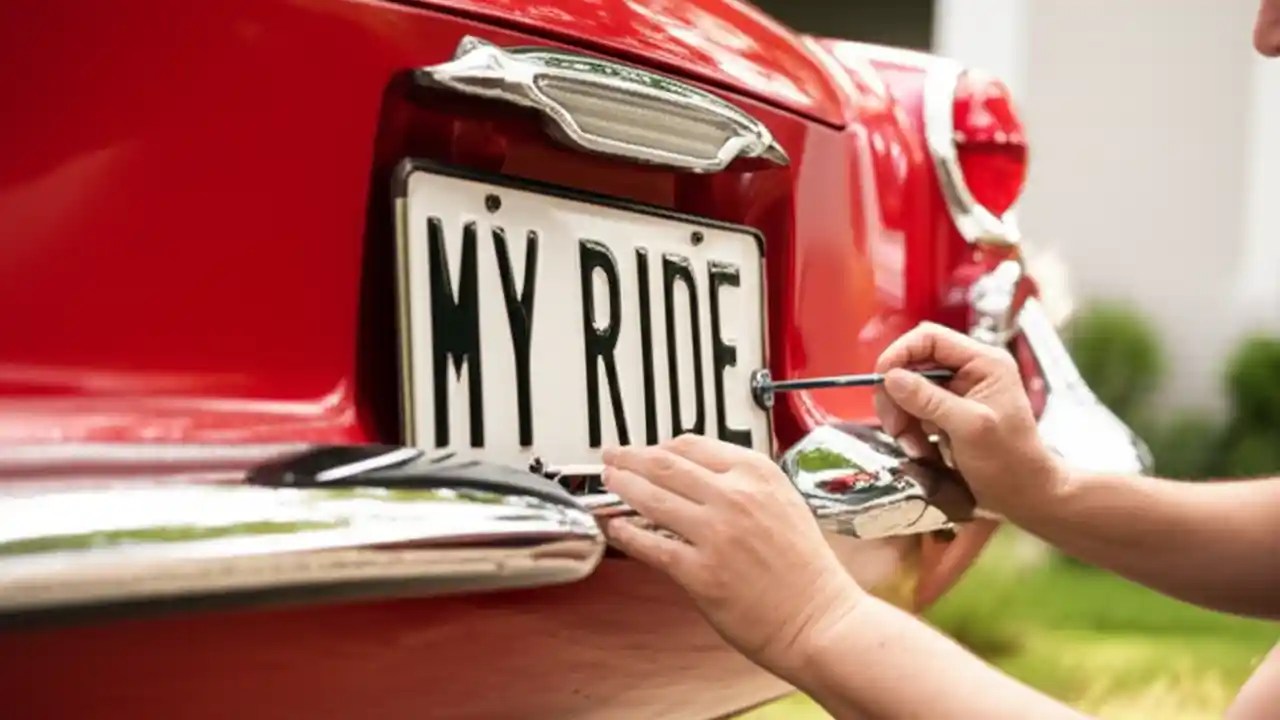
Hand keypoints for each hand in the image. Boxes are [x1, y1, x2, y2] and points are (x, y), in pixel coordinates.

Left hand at [600, 435, 863, 680]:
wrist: (821, 619)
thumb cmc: (806, 569)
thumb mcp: (783, 503)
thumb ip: (744, 484)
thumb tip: (697, 475)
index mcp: (758, 473)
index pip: (693, 444)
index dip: (660, 446)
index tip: (646, 450)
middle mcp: (735, 496)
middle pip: (664, 464)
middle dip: (629, 458)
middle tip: (611, 457)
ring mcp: (716, 533)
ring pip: (651, 498)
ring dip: (621, 486)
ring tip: (606, 482)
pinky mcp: (700, 572)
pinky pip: (650, 544)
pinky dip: (625, 533)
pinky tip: (613, 527)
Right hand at [874, 322, 1066, 521]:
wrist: (1026, 495)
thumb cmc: (1010, 461)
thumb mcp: (969, 428)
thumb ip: (930, 400)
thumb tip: (891, 378)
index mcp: (983, 362)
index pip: (930, 339)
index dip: (900, 354)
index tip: (881, 381)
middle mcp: (969, 371)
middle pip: (913, 365)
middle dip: (897, 395)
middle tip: (894, 426)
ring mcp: (957, 392)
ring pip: (909, 391)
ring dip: (902, 418)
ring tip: (913, 446)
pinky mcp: (947, 413)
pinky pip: (914, 412)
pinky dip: (909, 431)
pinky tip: (921, 450)